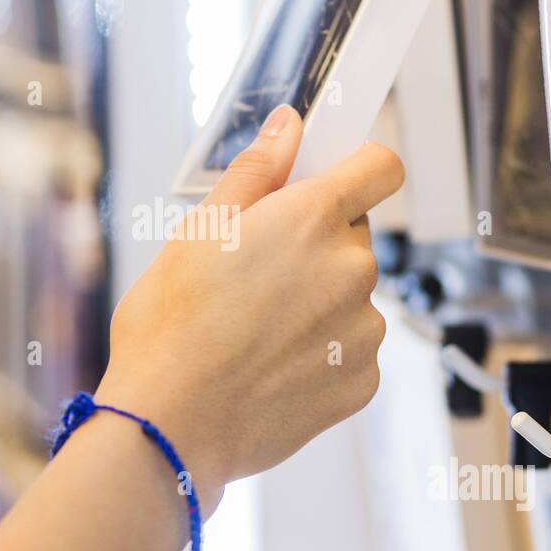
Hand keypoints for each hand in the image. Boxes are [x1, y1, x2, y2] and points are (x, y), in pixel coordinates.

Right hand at [98, 105, 403, 507]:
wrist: (171, 423)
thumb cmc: (171, 326)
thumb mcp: (200, 229)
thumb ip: (256, 171)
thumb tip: (289, 126)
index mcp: (313, 218)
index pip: (380, 167)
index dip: (359, 167)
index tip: (336, 178)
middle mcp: (352, 269)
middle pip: (354, 237)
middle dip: (315, 245)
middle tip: (257, 273)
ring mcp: (363, 330)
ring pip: (351, 297)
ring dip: (319, 303)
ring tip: (256, 329)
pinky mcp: (362, 381)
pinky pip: (351, 351)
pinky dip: (321, 354)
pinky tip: (270, 365)